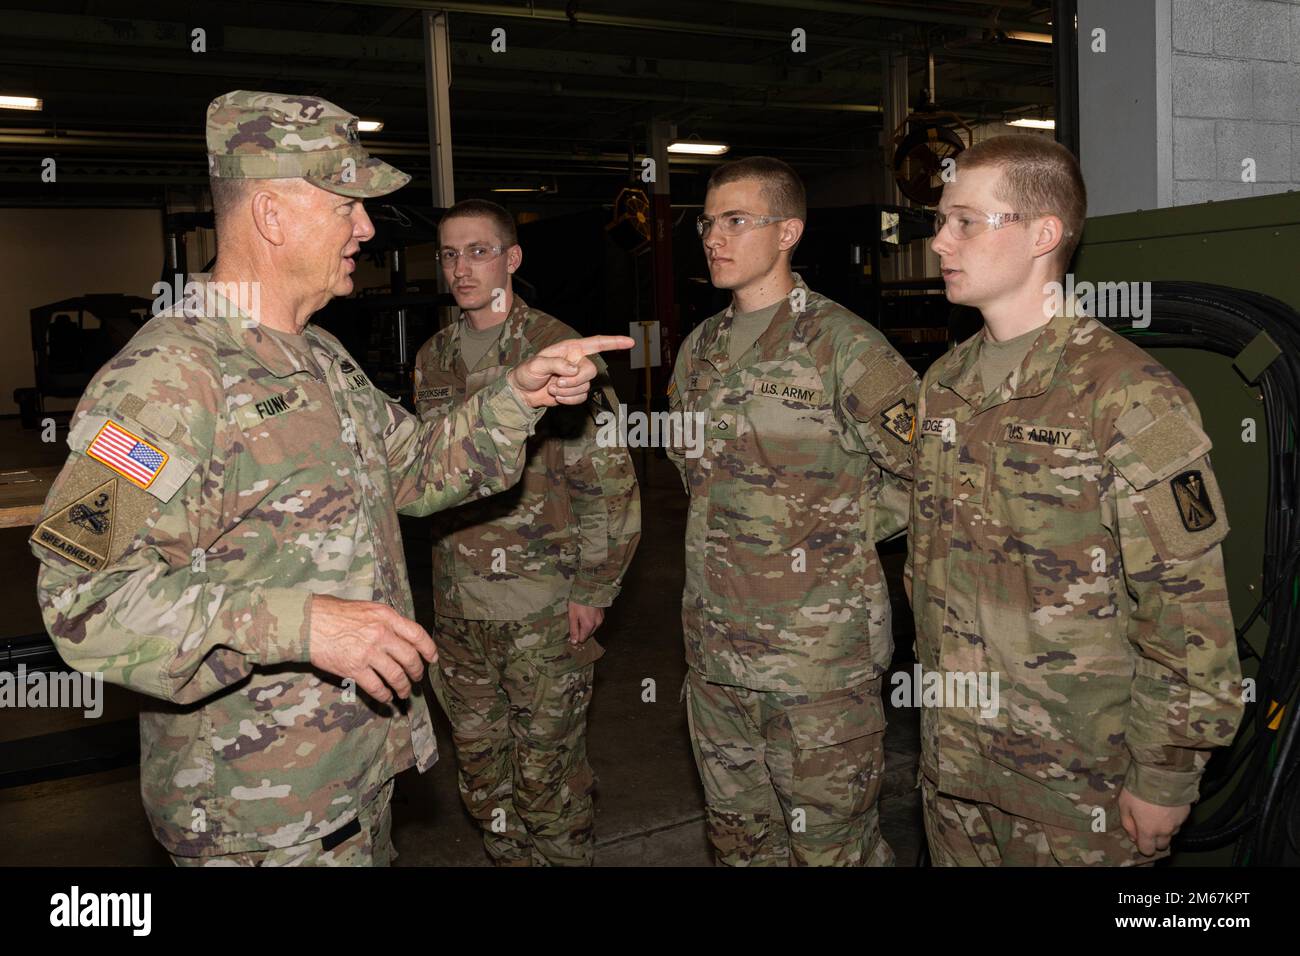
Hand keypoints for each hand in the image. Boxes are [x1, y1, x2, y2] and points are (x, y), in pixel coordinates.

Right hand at [307, 594, 436, 703]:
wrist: (306, 621)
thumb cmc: (332, 612)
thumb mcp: (366, 608)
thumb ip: (385, 621)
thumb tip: (401, 636)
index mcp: (386, 616)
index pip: (417, 634)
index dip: (429, 649)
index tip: (432, 659)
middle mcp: (381, 633)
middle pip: (410, 658)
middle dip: (417, 672)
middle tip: (417, 679)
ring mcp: (368, 652)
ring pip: (396, 676)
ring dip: (403, 687)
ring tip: (404, 693)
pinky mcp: (354, 668)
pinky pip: (377, 687)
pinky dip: (384, 696)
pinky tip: (386, 698)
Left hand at [507, 335, 634, 407]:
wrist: (522, 392)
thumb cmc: (527, 372)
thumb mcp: (537, 364)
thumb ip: (556, 364)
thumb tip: (573, 369)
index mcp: (570, 349)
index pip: (596, 343)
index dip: (614, 342)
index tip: (630, 342)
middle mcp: (577, 362)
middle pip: (591, 371)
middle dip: (574, 381)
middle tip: (556, 383)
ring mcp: (577, 378)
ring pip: (585, 387)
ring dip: (567, 392)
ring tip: (551, 388)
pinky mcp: (575, 392)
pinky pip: (581, 398)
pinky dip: (568, 400)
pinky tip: (556, 396)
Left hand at [568, 602, 604, 643]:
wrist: (590, 588)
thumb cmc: (578, 601)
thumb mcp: (572, 615)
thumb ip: (573, 630)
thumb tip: (574, 642)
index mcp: (588, 626)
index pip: (582, 639)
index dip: (575, 637)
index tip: (571, 630)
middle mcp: (597, 624)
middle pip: (588, 634)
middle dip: (581, 631)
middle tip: (575, 620)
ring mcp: (601, 619)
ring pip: (592, 628)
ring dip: (586, 625)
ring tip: (581, 615)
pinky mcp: (603, 614)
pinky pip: (596, 622)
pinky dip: (591, 620)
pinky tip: (587, 613)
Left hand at [1117, 788, 1189, 855]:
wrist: (1161, 774)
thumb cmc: (1139, 789)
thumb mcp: (1124, 805)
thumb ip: (1128, 823)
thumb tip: (1132, 837)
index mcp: (1149, 830)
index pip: (1148, 850)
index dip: (1143, 846)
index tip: (1140, 838)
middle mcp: (1165, 830)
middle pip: (1162, 845)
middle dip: (1155, 839)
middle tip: (1148, 825)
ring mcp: (1178, 822)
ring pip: (1172, 833)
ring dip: (1165, 828)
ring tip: (1158, 813)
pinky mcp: (1186, 813)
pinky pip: (1179, 821)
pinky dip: (1173, 818)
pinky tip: (1166, 806)